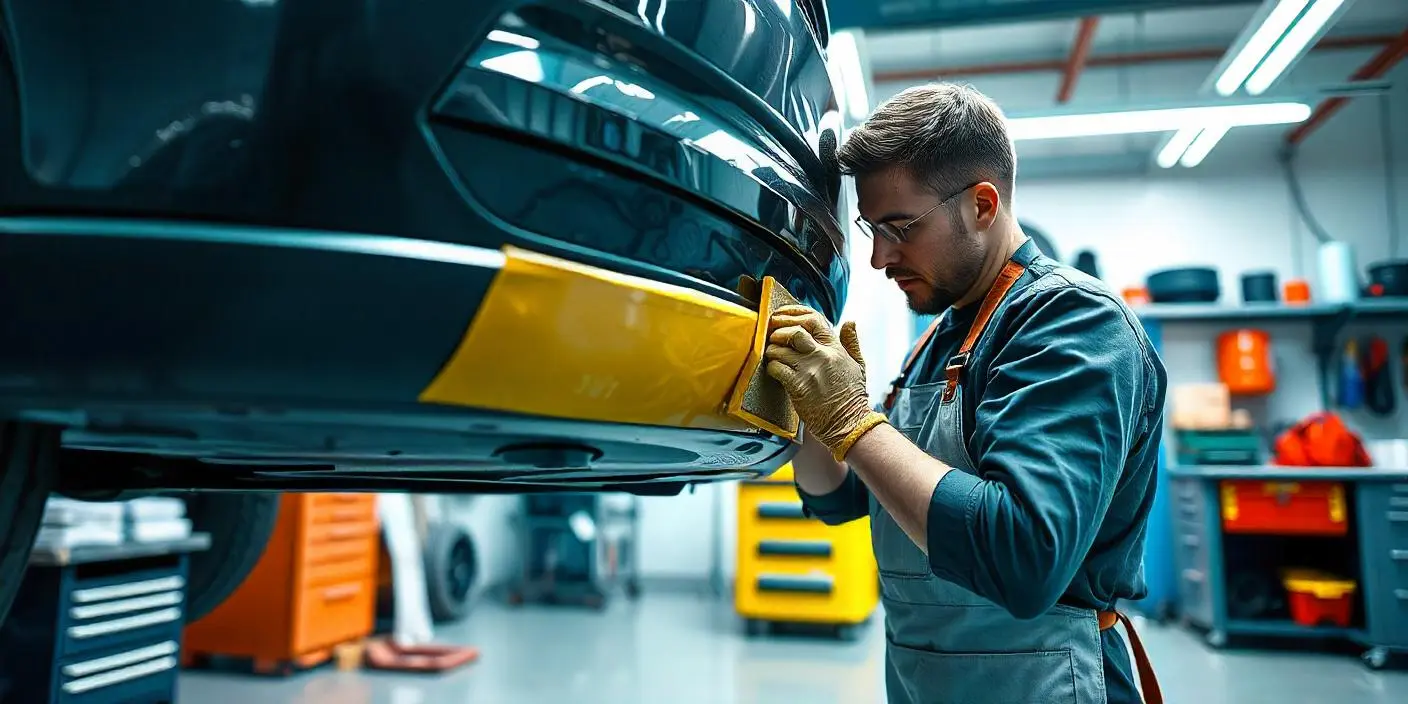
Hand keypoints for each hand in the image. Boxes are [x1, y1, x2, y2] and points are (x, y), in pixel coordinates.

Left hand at [764, 306, 886, 460]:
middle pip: (795, 330)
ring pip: (781, 349)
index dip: (795, 313)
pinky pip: (777, 368)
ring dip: (771, 350)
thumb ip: (851, 342)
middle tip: (771, 333)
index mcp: (835, 348)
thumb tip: (850, 322)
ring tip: (772, 354)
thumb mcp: (858, 365)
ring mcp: (810, 370)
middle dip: (778, 329)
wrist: (848, 423)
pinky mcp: (798, 386)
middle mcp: (822, 356)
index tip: (783, 314)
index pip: (814, 319)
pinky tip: (774, 370)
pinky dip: (771, 366)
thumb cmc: (851, 396)